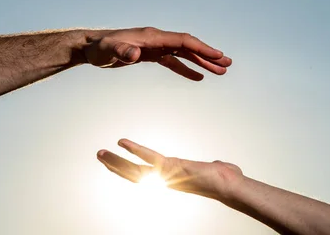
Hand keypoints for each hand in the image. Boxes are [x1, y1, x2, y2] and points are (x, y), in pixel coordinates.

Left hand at [83, 27, 231, 80]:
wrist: (90, 48)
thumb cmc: (99, 49)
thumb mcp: (108, 51)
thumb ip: (122, 51)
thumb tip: (135, 53)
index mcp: (152, 36)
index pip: (183, 41)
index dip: (201, 48)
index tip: (218, 56)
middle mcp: (156, 39)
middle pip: (188, 46)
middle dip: (208, 55)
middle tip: (228, 64)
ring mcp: (154, 47)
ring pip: (184, 54)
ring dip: (201, 62)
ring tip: (220, 71)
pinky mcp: (149, 55)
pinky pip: (173, 61)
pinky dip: (186, 69)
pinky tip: (197, 77)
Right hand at [97, 139, 243, 200]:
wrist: (230, 186)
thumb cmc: (227, 181)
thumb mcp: (215, 171)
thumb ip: (211, 167)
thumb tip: (219, 165)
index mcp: (172, 179)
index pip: (145, 175)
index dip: (130, 170)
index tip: (118, 164)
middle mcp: (165, 180)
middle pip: (134, 174)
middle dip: (115, 166)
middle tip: (99, 157)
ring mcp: (166, 175)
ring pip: (135, 169)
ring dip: (116, 162)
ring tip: (100, 153)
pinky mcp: (171, 168)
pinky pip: (149, 157)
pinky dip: (135, 149)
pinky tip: (121, 142)